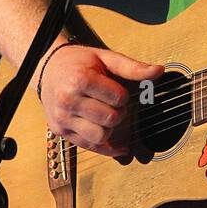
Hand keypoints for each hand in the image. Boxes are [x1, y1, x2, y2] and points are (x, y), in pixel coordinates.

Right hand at [36, 42, 163, 156]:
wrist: (48, 68)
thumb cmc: (79, 63)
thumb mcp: (105, 58)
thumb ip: (132, 67)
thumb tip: (158, 71)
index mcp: (80, 80)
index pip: (118, 98)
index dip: (122, 95)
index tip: (114, 89)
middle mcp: (68, 101)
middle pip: (110, 119)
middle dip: (118, 112)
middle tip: (111, 102)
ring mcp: (63, 119)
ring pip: (100, 136)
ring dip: (110, 127)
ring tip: (104, 114)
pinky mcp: (61, 132)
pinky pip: (90, 147)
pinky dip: (108, 148)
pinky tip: (120, 146)